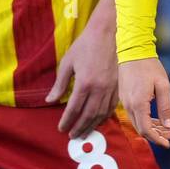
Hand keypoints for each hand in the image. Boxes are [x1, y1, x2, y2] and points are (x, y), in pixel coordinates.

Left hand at [47, 18, 118, 139]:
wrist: (109, 32)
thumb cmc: (86, 45)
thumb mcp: (68, 62)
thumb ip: (60, 84)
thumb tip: (50, 100)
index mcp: (84, 83)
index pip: (74, 108)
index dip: (67, 121)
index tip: (62, 129)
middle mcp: (99, 89)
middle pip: (88, 115)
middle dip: (80, 127)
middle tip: (73, 136)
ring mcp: (111, 88)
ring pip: (102, 113)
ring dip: (92, 125)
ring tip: (85, 132)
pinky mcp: (119, 86)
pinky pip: (112, 106)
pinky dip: (105, 116)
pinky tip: (99, 120)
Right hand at [118, 58, 169, 147]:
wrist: (132, 51)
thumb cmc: (149, 66)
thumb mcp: (163, 85)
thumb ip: (165, 107)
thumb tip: (169, 125)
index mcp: (138, 103)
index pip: (146, 130)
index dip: (157, 139)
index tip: (168, 143)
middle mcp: (128, 105)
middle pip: (141, 129)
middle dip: (157, 136)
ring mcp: (125, 102)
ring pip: (137, 123)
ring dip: (151, 129)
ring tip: (167, 129)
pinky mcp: (124, 98)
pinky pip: (134, 115)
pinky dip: (145, 121)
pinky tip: (156, 120)